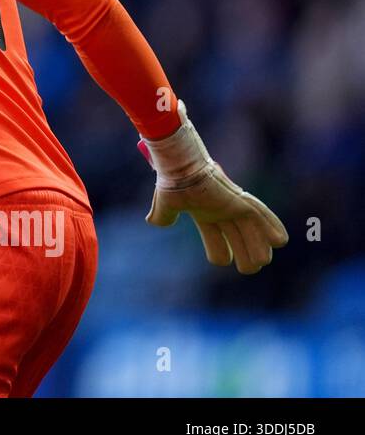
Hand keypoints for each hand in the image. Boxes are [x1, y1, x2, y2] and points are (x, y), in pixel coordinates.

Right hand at [139, 100, 288, 274]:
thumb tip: (154, 223)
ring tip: (261, 262)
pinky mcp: (240, 200)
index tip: (221, 259)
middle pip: (237, 239)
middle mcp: (221, 211)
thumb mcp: (165, 204)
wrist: (179, 166)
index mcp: (204, 214)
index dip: (219, 252)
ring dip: (258, 248)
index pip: (215, 238)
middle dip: (243, 255)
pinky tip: (280, 241)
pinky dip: (272, 227)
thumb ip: (162, 216)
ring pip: (252, 232)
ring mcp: (233, 206)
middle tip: (246, 268)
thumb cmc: (171, 181)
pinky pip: (262, 215)